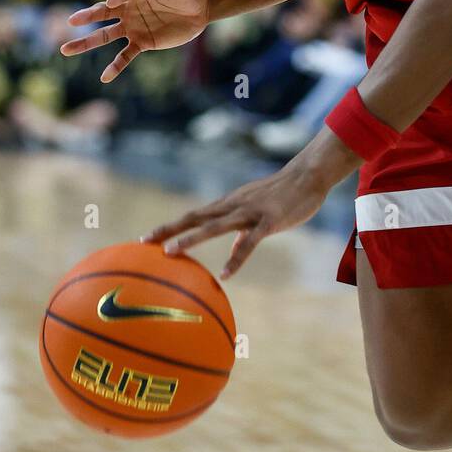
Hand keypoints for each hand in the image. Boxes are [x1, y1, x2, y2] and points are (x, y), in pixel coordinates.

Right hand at [60, 0, 208, 81]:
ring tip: (65, 50)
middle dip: (86, 17)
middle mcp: (128, 8)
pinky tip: (104, 77)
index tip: (112, 1)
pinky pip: (126, 55)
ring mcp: (133, 26)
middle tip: (70, 21)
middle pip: (103, 13)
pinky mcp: (142, 42)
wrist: (200, 7)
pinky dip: (116, 66)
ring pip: (105, 36)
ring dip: (86, 42)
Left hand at [143, 159, 328, 275]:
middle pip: (194, 218)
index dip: (170, 226)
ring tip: (170, 252)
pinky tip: (225, 274)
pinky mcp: (268, 221)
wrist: (308, 176)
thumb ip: (243, 230)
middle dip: (169, 229)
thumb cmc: (283, 195)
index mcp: (228, 205)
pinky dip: (236, 258)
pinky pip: (249, 242)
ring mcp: (249, 212)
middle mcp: (232, 206)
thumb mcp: (257, 211)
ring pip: (214, 226)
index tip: (146, 238)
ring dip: (191, 238)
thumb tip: (235, 249)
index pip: (193, 216)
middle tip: (143, 241)